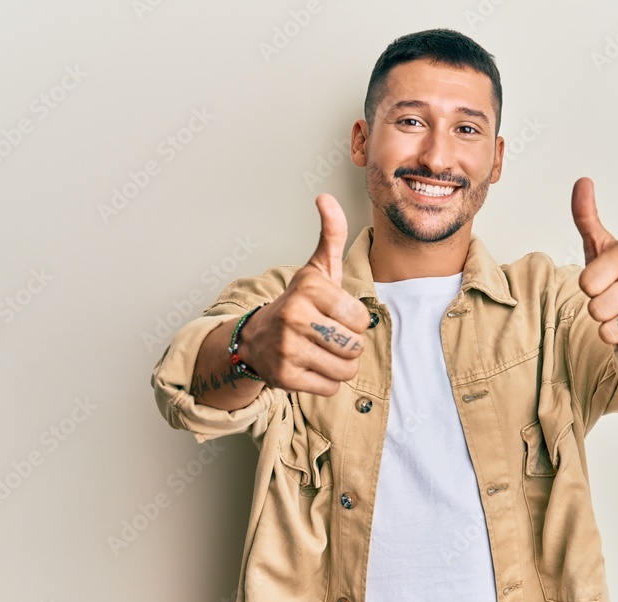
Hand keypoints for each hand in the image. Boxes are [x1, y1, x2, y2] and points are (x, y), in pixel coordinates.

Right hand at [239, 194, 370, 395]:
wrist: (257, 339)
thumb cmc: (299, 303)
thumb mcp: (318, 269)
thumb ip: (331, 234)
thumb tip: (326, 197)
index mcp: (309, 289)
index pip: (360, 319)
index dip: (353, 321)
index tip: (334, 315)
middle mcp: (295, 317)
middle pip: (354, 345)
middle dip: (347, 345)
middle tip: (327, 336)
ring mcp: (288, 349)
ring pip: (346, 369)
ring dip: (340, 365)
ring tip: (321, 352)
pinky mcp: (285, 378)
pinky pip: (331, 387)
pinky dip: (327, 382)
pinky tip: (311, 367)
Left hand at [572, 177, 617, 359]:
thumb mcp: (602, 248)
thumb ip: (586, 217)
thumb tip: (582, 181)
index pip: (586, 281)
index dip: (589, 288)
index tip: (602, 281)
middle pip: (596, 309)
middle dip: (598, 312)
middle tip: (613, 303)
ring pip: (610, 331)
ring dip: (611, 331)